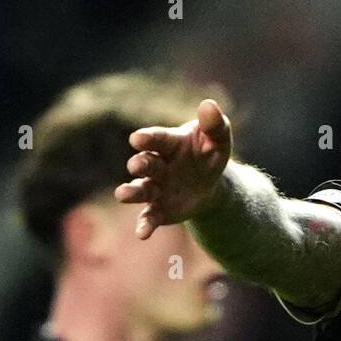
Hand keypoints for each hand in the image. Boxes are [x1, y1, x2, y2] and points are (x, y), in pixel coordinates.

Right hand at [115, 98, 232, 239]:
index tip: (137, 139)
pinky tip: (141, 234)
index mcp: (169, 143)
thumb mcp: (218, 139)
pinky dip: (145, 224)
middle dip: (141, 163)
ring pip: (141, 189)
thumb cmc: (209, 154)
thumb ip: (215, 124)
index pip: (157, 138)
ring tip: (122, 194)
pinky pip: (149, 216)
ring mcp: (156, 187)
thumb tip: (209, 106)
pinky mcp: (159, 209)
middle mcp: (158, 164)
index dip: (148, 138)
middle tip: (136, 165)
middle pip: (146, 162)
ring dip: (131, 191)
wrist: (211, 182)